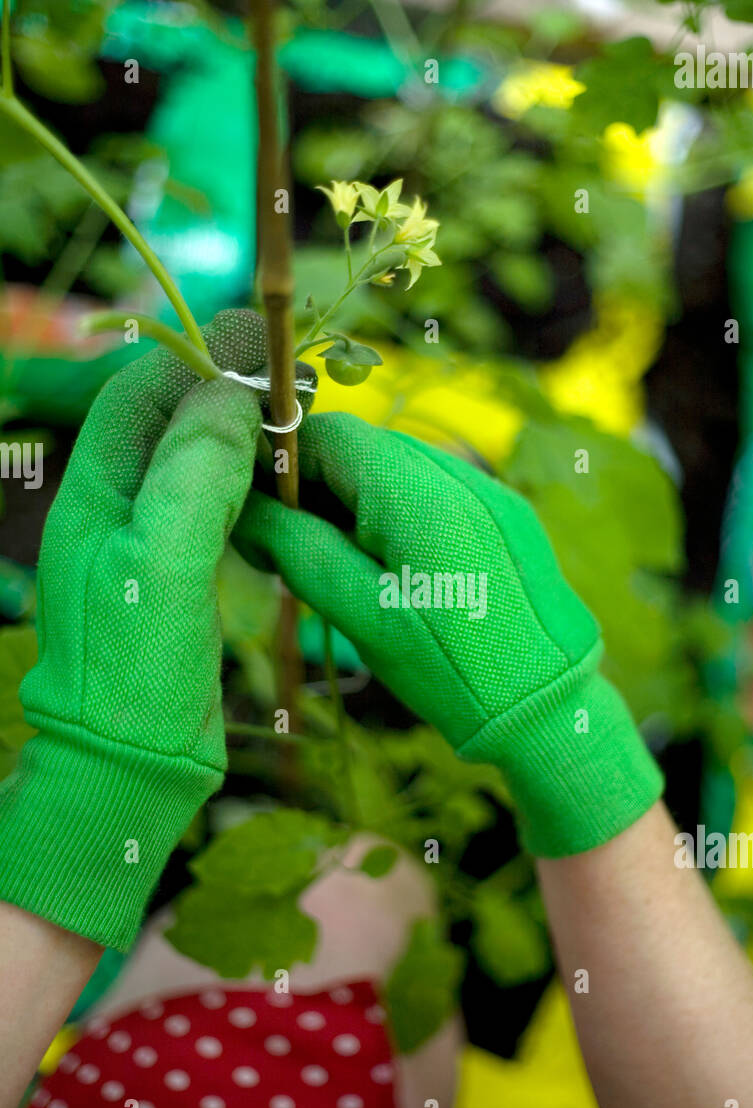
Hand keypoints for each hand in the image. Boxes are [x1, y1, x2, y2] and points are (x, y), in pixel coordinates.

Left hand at [0, 310, 266, 950]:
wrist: (132, 764)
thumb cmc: (135, 666)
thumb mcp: (163, 562)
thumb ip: (194, 473)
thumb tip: (234, 397)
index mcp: (96, 492)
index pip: (143, 393)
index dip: (202, 357)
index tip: (265, 342)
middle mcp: (118, 507)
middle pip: (174, 421)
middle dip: (230, 390)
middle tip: (297, 377)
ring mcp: (150, 543)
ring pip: (201, 462)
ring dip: (247, 434)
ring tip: (301, 417)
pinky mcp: (183, 577)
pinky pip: (218, 507)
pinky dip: (254, 483)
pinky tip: (288, 482)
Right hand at [236, 411, 661, 856]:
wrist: (548, 707)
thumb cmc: (447, 667)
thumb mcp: (359, 612)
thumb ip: (295, 548)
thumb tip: (243, 506)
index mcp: (416, 490)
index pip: (326, 433)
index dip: (279, 463)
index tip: (257, 513)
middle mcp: (458, 472)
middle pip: (362, 448)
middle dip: (315, 488)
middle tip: (290, 550)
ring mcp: (488, 490)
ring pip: (396, 470)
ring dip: (355, 504)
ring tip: (342, 569)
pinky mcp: (507, 515)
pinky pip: (433, 494)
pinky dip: (396, 516)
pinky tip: (390, 571)